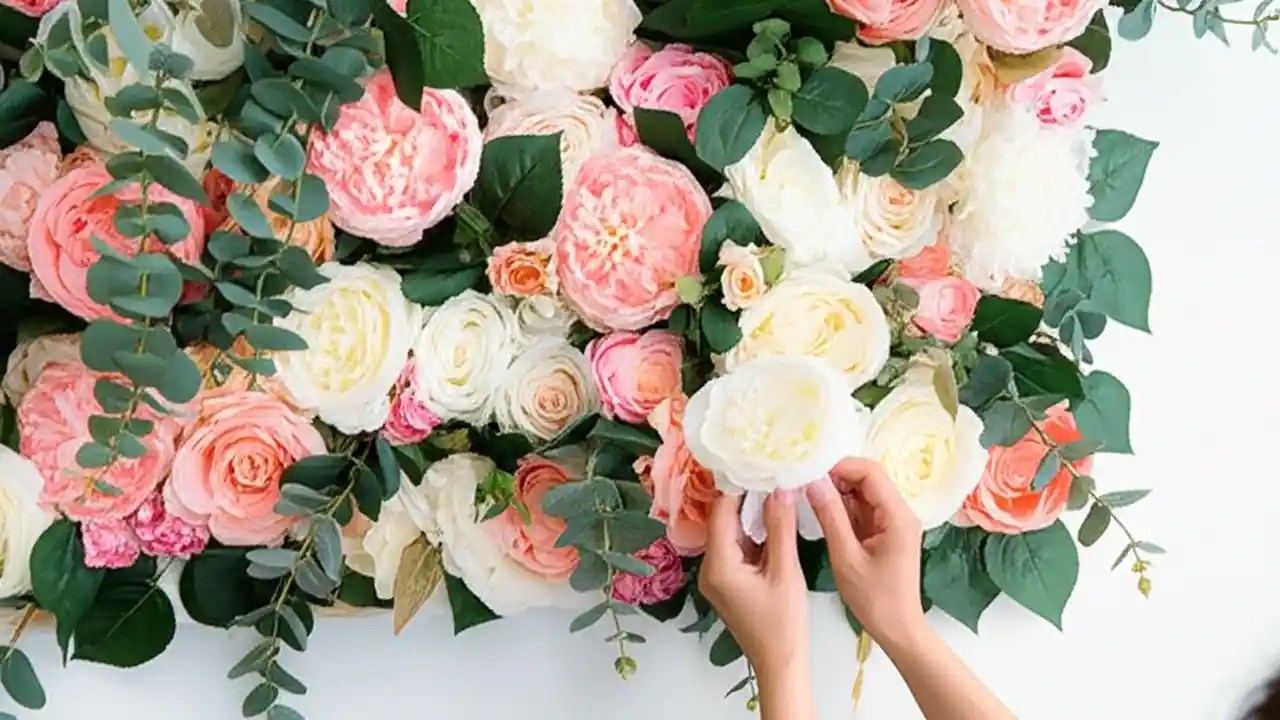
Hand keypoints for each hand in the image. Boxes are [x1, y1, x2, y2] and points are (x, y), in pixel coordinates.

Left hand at [699, 490, 808, 677]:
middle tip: (769, 473)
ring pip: (730, 533)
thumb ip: (780, 526)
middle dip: (746, 498)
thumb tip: (781, 488)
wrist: (781, 664)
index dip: (739, 486)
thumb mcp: (785, 571)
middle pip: (723, 520)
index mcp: (718, 565)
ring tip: (775, 490)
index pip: (721, 511)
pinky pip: (736, 547)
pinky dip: (752, 534)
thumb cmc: (783, 625)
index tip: (758, 464)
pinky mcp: (728, 582)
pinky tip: (772, 520)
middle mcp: (709, 568)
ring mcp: (717, 576)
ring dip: (750, 514)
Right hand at [805, 458, 924, 648]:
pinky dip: (843, 507)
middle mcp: (901, 512)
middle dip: (836, 477)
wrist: (898, 628)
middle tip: (805, 485)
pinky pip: (863, 507)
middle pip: (868, 477)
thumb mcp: (846, 557)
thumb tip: (813, 482)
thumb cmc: (874, 599)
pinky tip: (823, 514)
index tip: (810, 472)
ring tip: (809, 499)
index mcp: (897, 516)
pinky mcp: (886, 531)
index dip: (840, 466)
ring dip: (838, 492)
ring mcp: (894, 521)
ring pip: (864, 491)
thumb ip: (830, 516)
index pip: (870, 471)